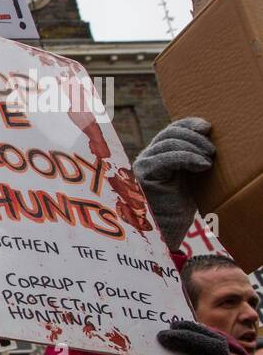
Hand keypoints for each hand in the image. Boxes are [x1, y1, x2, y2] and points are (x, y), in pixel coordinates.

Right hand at [133, 117, 214, 251]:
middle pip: (170, 133)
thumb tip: (206, 135)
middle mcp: (146, 158)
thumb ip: (189, 158)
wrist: (167, 230)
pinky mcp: (143, 175)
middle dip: (194, 137)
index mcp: (156, 155)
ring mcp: (142, 165)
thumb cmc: (178, 207)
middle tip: (212, 151)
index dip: (188, 124)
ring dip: (194, 148)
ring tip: (208, 160)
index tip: (207, 127)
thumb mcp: (187, 177)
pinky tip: (202, 165)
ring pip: (169, 143)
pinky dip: (187, 157)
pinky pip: (167, 158)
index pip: (170, 130)